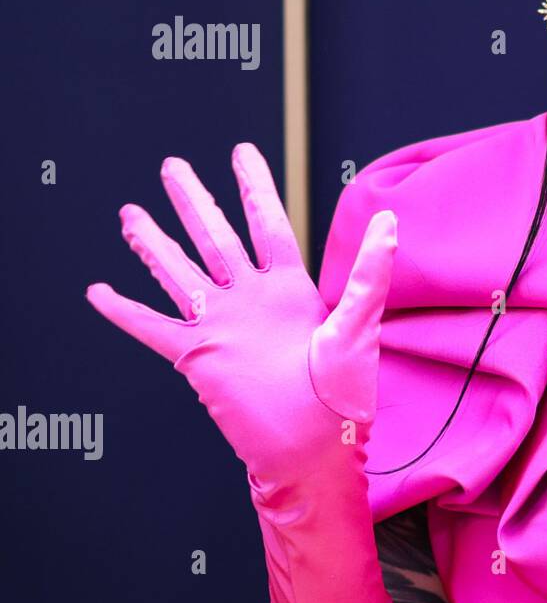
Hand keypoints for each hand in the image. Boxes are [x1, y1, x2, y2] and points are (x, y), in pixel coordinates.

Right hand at [86, 142, 396, 488]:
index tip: (241, 152)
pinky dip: (125, 311)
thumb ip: (370, 272)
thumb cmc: (344, 397)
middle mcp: (252, 301)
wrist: (313, 450)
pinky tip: (101, 292)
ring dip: (154, 245)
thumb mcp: (361, 327)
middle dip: (194, 202)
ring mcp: (222, 327)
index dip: (254, 187)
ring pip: (180, 273)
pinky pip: (153, 328)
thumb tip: (390, 222)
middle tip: (173, 166)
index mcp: (291, 290)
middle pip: (216, 238)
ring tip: (131, 215)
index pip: (268, 223)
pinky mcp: (198, 358)